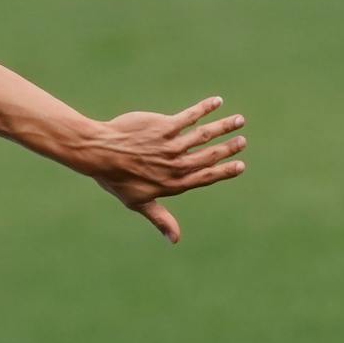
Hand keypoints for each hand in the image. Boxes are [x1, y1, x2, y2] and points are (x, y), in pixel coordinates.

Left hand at [80, 95, 246, 243]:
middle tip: (243, 141)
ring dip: (223, 127)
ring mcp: (171, 146)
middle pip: (209, 156)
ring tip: (239, 120)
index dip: (224, 171)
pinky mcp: (164, 127)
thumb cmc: (116, 179)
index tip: (240, 166)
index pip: (206, 177)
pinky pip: (189, 116)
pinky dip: (204, 109)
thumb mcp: (139, 203)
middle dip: (229, 148)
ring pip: (204, 135)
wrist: (100, 153)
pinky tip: (217, 102)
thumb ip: (160, 218)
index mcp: (173, 183)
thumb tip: (175, 240)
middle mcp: (176, 165)